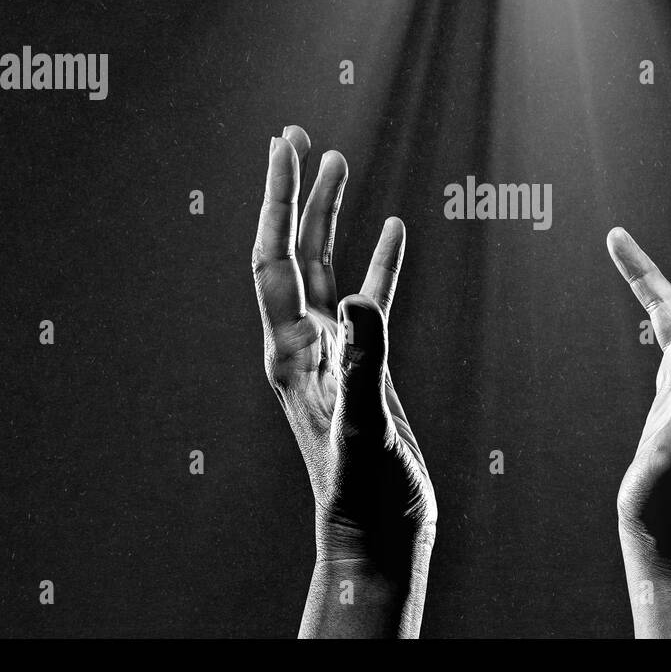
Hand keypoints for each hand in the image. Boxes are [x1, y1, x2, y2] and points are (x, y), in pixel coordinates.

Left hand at [252, 125, 435, 637]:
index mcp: (292, 350)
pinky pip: (371, 300)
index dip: (279, 198)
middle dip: (295, 193)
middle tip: (299, 137)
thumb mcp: (365, 424)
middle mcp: (304, 344)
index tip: (283, 145)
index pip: (276, 257)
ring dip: (331, 216)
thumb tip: (359, 295)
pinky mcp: (364, 369)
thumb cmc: (364, 491)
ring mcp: (334, 354)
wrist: (377, 534)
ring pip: (327, 267)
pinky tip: (394, 233)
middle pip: (293, 250)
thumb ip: (364, 360)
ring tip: (340, 164)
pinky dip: (381, 262)